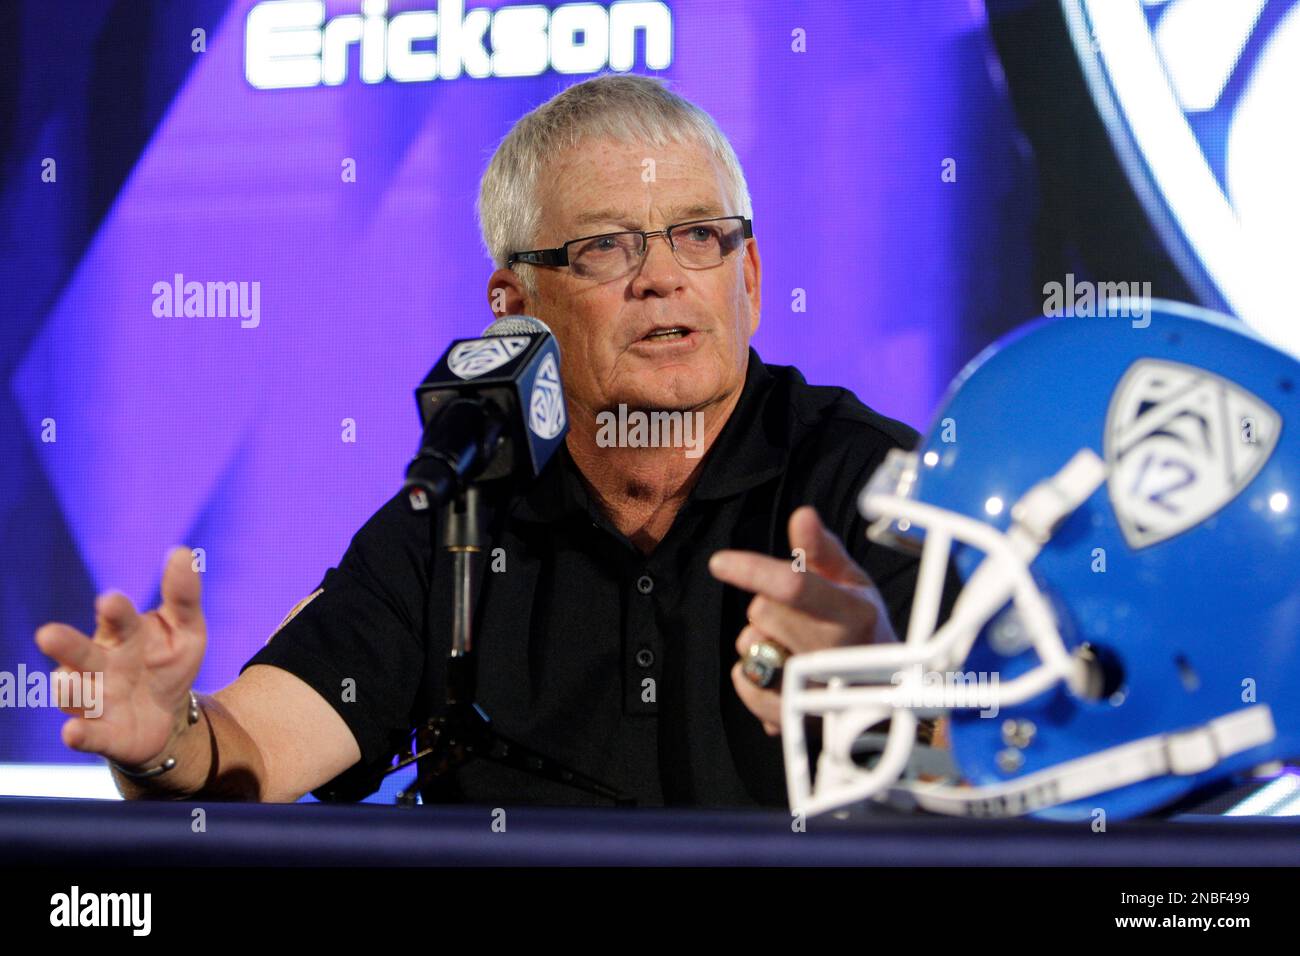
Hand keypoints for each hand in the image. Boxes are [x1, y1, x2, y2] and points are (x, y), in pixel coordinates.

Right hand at [34, 547, 207, 768]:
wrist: (167, 717)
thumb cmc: (168, 664)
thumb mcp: (186, 630)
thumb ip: (183, 596)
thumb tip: (183, 552)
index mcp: (122, 634)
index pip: (117, 619)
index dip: (114, 612)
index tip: (110, 601)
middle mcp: (99, 664)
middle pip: (79, 652)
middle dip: (65, 644)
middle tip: (48, 635)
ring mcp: (95, 699)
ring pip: (74, 692)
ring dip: (71, 689)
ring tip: (71, 683)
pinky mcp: (101, 733)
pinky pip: (88, 734)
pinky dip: (80, 734)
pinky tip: (72, 733)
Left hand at [708, 505, 895, 735]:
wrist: (887, 697)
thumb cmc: (863, 631)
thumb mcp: (854, 586)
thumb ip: (823, 551)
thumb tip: (802, 514)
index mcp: (854, 615)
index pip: (794, 587)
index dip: (753, 570)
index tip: (720, 562)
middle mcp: (835, 654)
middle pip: (762, 612)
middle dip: (769, 608)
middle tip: (796, 618)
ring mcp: (814, 690)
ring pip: (750, 647)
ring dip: (760, 642)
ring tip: (792, 647)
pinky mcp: (795, 718)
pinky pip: (744, 684)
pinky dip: (748, 674)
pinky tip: (775, 672)